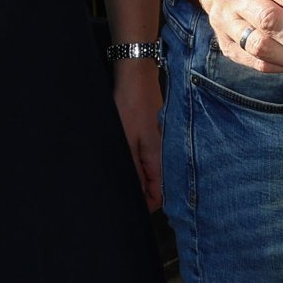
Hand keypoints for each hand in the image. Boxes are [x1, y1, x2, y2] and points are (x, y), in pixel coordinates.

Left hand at [112, 61, 163, 210]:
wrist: (136, 75)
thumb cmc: (130, 105)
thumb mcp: (125, 143)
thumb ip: (132, 171)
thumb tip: (134, 198)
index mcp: (160, 159)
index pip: (158, 197)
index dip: (143, 206)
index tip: (125, 206)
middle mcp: (165, 154)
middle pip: (157, 186)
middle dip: (140, 194)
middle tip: (117, 190)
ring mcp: (161, 144)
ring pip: (152, 172)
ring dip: (138, 177)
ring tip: (118, 172)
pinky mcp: (155, 135)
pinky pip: (150, 158)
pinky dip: (138, 163)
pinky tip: (124, 157)